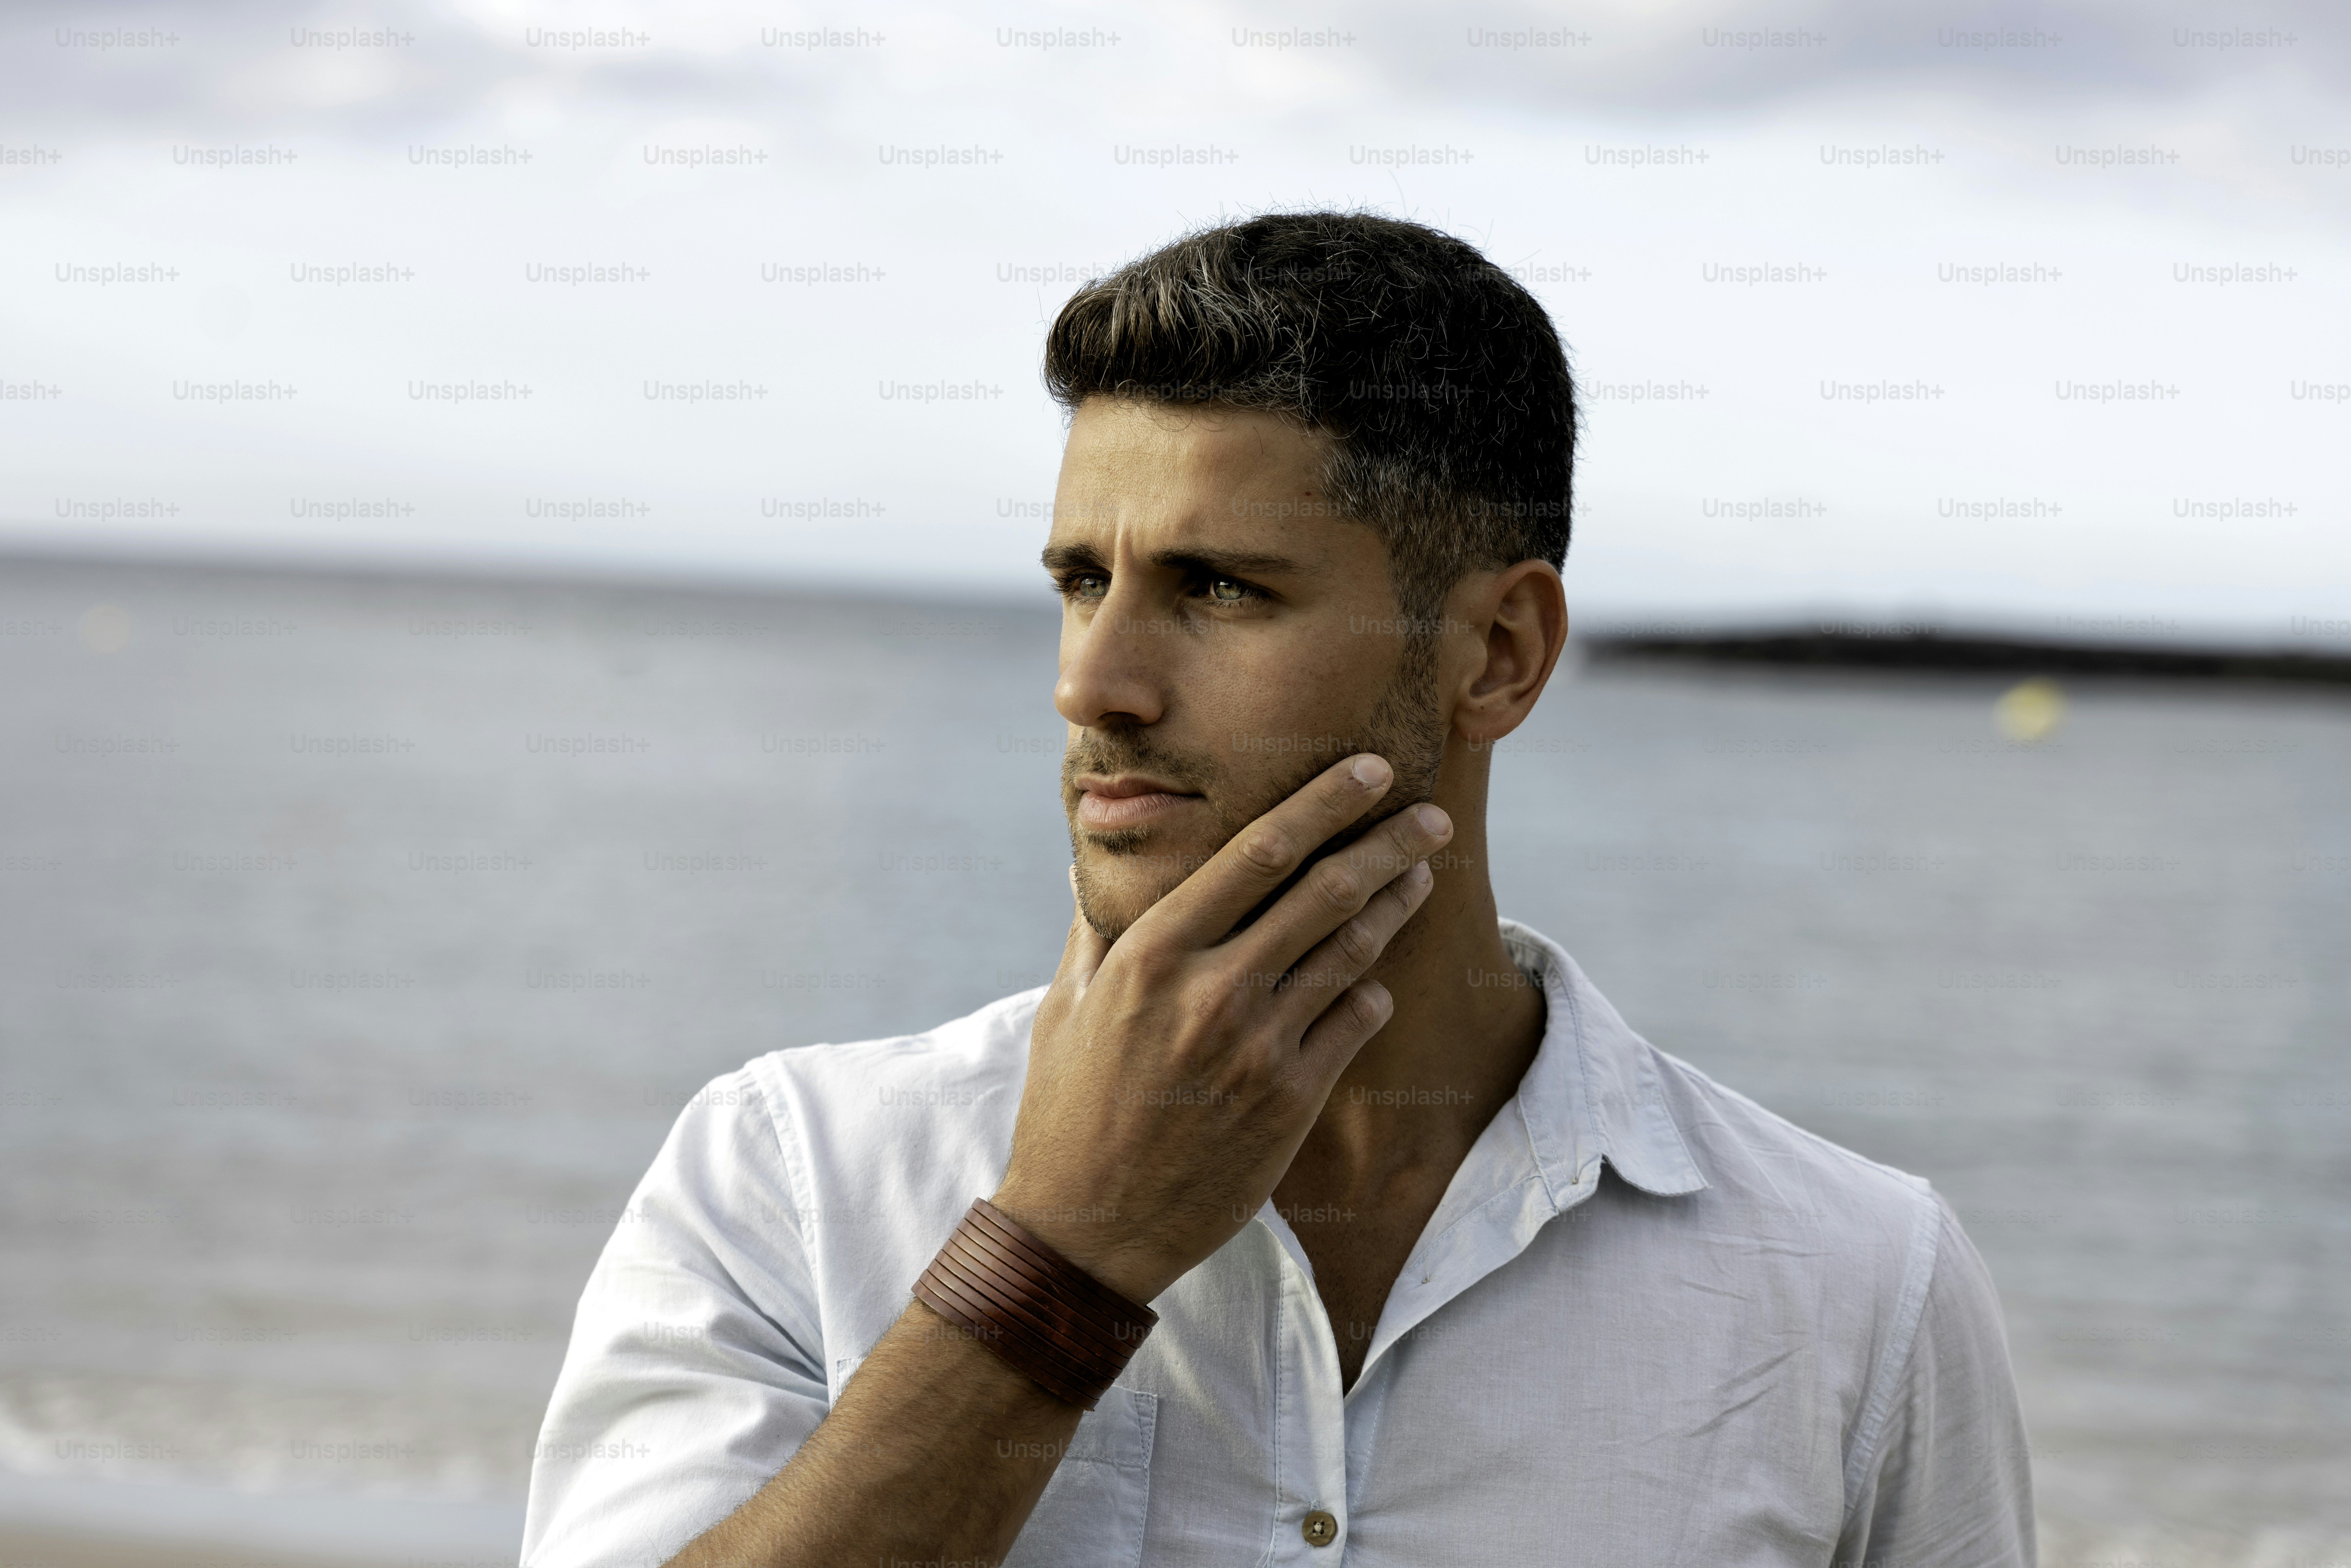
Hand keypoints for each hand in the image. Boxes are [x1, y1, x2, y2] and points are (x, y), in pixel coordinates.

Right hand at [992, 753, 1451, 1301]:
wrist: (1088, 1229)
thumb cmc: (1068, 1111)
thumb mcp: (1066, 1008)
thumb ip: (1093, 932)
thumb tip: (1090, 869)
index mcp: (1155, 954)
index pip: (1258, 853)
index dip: (1323, 804)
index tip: (1369, 771)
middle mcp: (1213, 990)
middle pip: (1326, 891)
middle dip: (1389, 843)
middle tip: (1432, 815)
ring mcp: (1259, 1047)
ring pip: (1352, 953)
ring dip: (1396, 905)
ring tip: (1423, 875)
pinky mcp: (1291, 1101)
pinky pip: (1354, 1023)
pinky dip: (1373, 992)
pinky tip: (1378, 978)